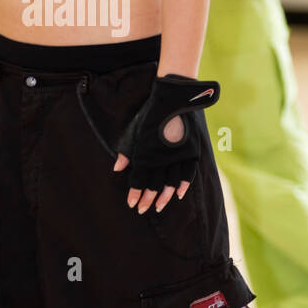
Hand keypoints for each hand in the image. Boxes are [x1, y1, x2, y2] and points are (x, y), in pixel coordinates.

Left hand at [112, 74, 219, 212]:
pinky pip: (188, 173)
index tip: (132, 204)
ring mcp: (177, 155)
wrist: (172, 98)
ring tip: (158, 206)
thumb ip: (126, 152)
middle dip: (147, 199)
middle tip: (143, 210)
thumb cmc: (149, 114)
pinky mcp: (190, 151)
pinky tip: (179, 195)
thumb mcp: (134, 131)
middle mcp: (161, 157)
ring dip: (164, 197)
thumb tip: (116, 169)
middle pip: (154, 184)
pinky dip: (183, 185)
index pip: (139, 179)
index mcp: (146, 152)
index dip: (135, 193)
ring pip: (171, 182)